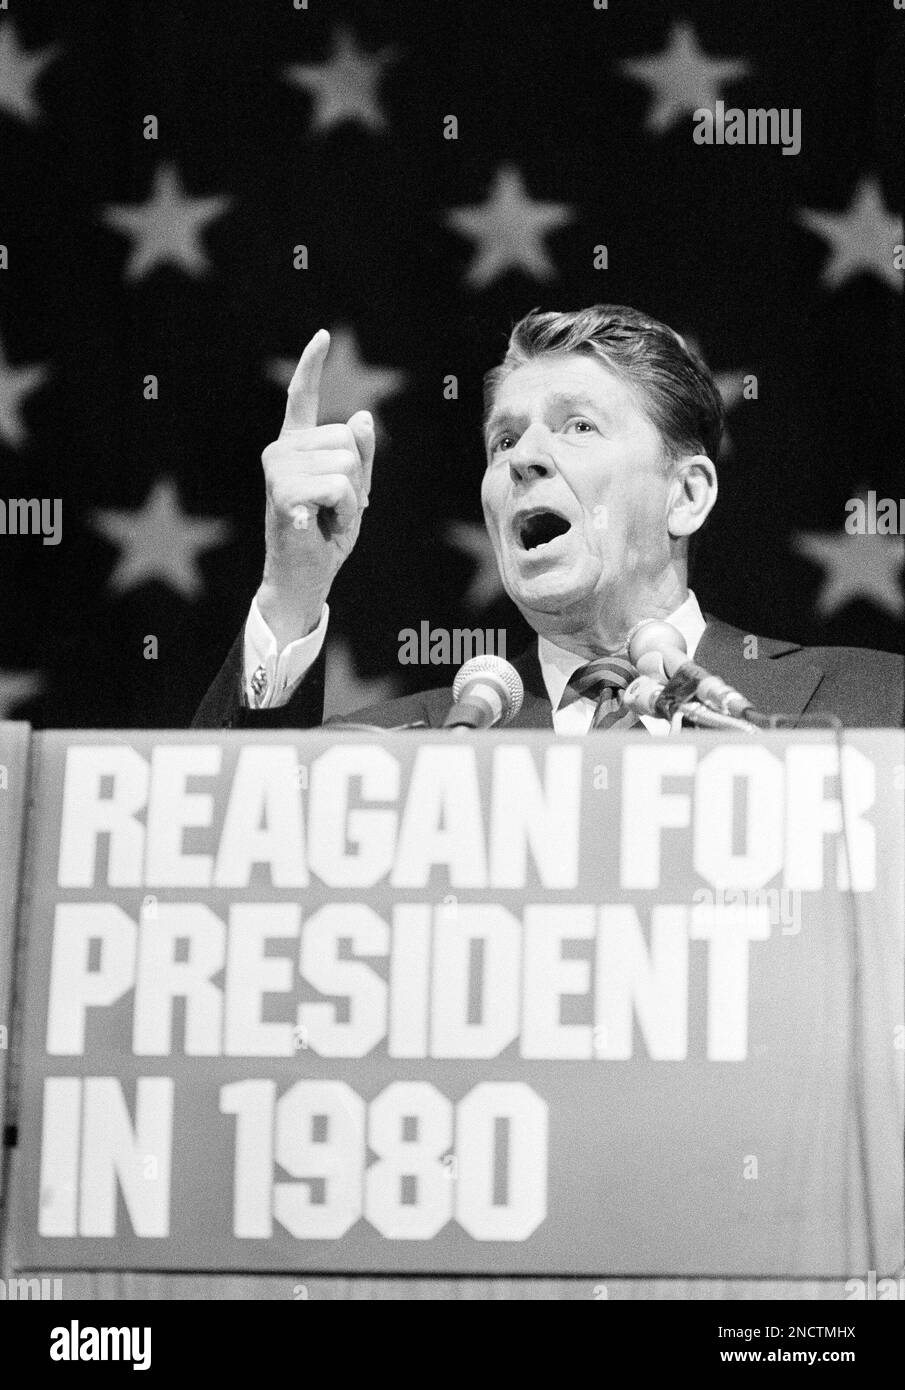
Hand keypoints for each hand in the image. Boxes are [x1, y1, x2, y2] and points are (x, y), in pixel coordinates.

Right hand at [256, 329, 374, 647]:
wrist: (302, 579)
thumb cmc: (325, 536)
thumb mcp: (353, 492)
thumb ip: (360, 456)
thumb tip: (360, 416)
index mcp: (294, 446)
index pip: (301, 398)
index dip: (311, 366)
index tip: (322, 335)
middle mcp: (281, 450)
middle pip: (347, 441)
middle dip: (357, 481)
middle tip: (335, 510)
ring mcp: (278, 468)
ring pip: (347, 465)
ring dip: (352, 501)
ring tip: (328, 519)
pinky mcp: (283, 491)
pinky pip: (339, 488)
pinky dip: (344, 513)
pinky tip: (318, 527)